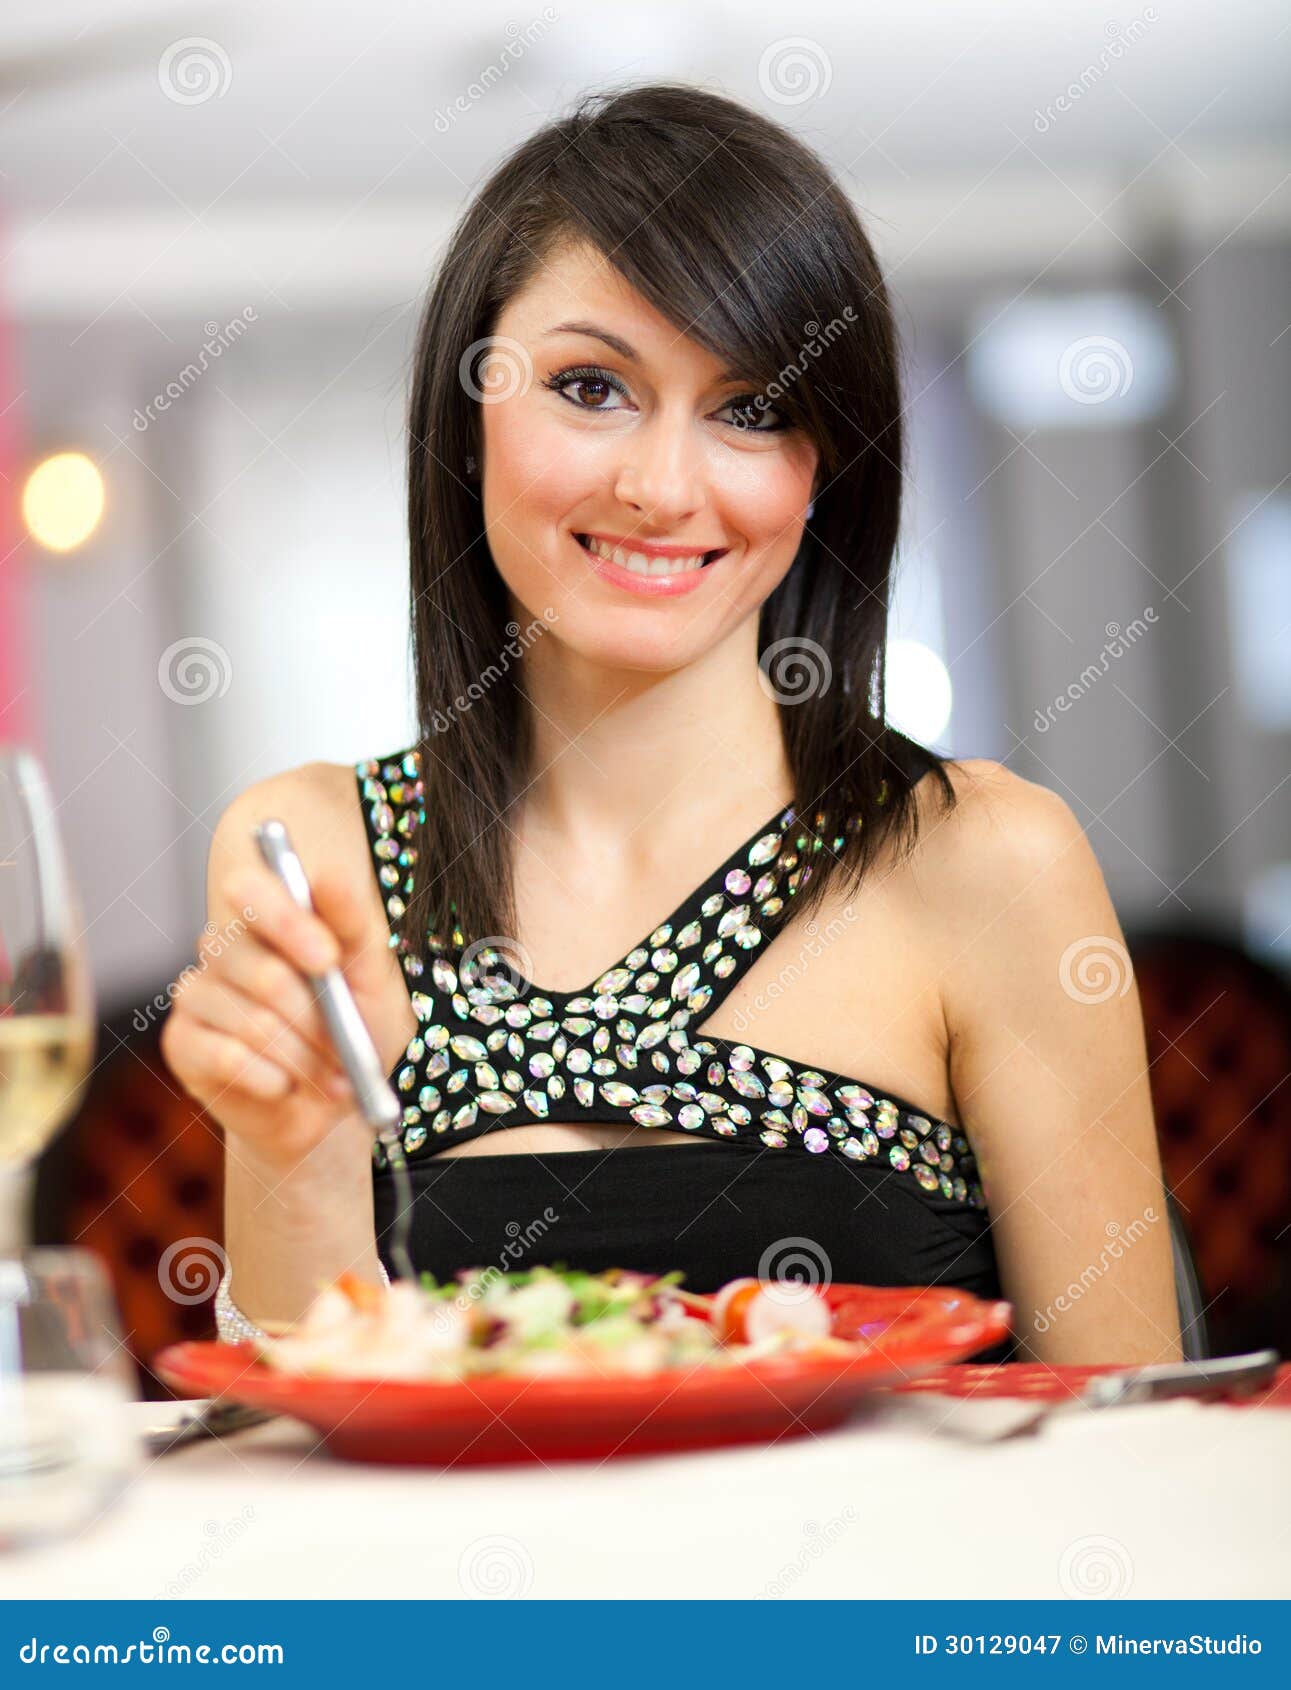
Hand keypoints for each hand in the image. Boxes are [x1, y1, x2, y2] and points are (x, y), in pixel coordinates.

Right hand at [161, 851, 403, 1170]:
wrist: (328, 1106)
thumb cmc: (354, 1031)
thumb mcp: (372, 977)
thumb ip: (352, 924)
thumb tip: (326, 873)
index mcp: (268, 919)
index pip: (249, 889)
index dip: (287, 921)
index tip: (328, 960)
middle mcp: (223, 948)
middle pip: (260, 970)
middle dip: (316, 1019)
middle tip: (343, 1046)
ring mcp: (197, 993)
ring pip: (251, 1021)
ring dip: (302, 1057)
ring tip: (327, 1075)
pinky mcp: (181, 1041)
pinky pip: (224, 1055)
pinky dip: (269, 1077)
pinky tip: (284, 1087)